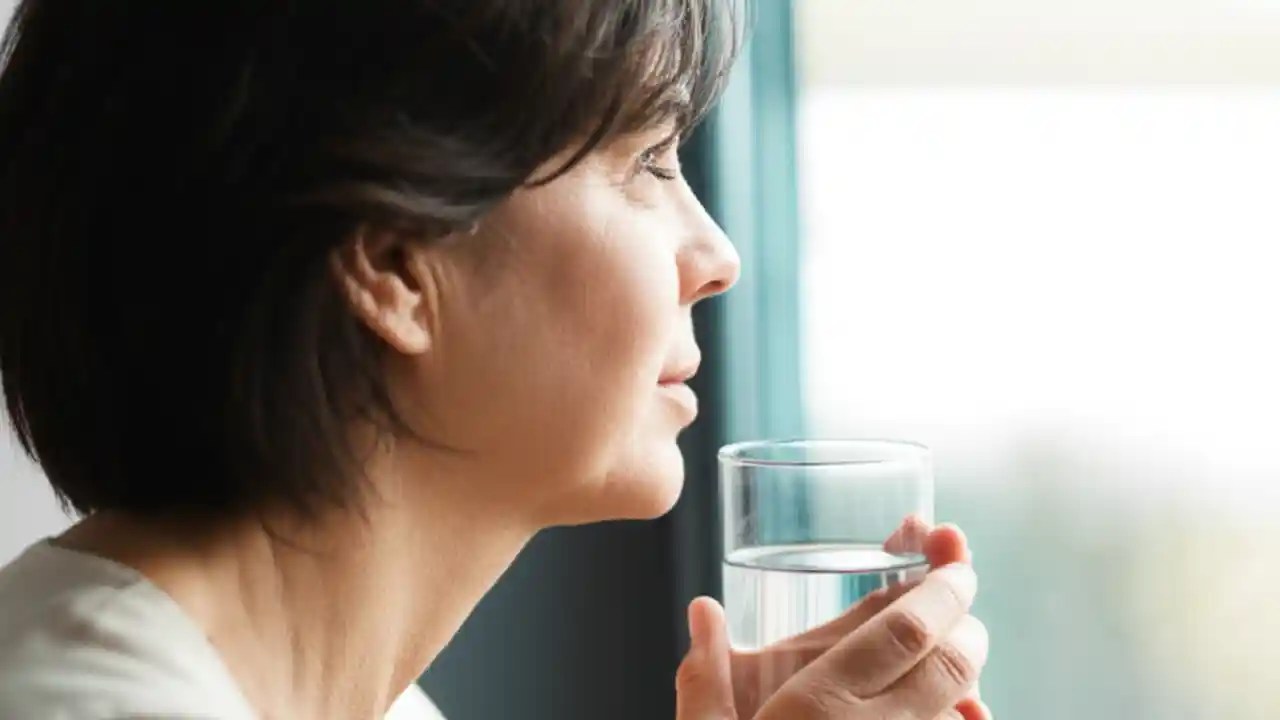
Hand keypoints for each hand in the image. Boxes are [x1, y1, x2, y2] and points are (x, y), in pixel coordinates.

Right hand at [676, 520, 990, 719]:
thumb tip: (703, 610)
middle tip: (963, 597)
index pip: (904, 632)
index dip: (942, 587)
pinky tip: (960, 712)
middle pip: (949, 661)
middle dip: (966, 620)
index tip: (957, 560)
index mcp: (818, 710)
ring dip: (971, 675)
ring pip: (962, 709)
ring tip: (962, 653)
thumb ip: (703, 680)